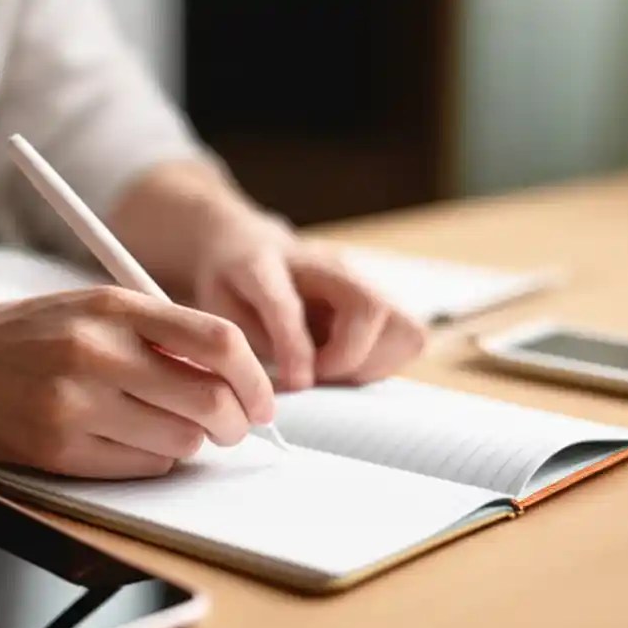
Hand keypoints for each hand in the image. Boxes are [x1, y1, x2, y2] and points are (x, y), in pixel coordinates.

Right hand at [0, 287, 275, 478]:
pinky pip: (141, 466)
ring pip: (180, 441)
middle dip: (235, 423)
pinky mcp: (58, 449)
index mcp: (113, 307)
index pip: (218, 341)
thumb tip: (235, 378)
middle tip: (233, 427)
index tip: (264, 398)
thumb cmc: (27, 334)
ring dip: (189, 442)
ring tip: (165, 426)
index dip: (256, 377)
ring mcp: (75, 404)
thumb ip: (158, 332)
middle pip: (209, 400)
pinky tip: (130, 440)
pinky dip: (152, 459)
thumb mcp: (92, 308)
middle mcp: (96, 352)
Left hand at [190, 208, 426, 389]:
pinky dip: (381, 362)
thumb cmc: (232, 286)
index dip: (295, 347)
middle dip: (349, 359)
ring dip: (371, 365)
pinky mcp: (379, 294)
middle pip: (371, 307)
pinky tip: (345, 364)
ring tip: (331, 371)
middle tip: (317, 377)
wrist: (248, 243)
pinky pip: (408, 339)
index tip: (298, 383)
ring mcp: (359, 276)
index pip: (285, 303)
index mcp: (264, 265)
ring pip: (404, 327)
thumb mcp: (220, 313)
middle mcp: (324, 263)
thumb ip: (252, 344)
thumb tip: (298, 384)